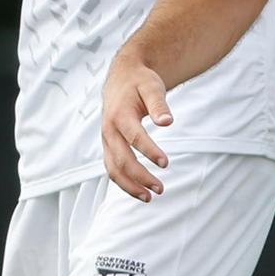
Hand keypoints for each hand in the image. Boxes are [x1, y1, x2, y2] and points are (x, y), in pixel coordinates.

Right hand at [100, 54, 172, 200]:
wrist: (121, 78)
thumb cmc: (140, 82)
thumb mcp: (152, 87)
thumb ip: (159, 105)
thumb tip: (168, 122)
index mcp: (119, 115)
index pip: (134, 137)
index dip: (150, 151)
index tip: (166, 163)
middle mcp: (109, 130)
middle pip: (122, 159)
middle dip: (141, 177)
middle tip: (161, 189)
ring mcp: (106, 140)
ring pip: (113, 169)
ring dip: (130, 186)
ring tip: (150, 197)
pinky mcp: (109, 146)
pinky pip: (112, 168)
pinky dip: (124, 182)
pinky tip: (140, 191)